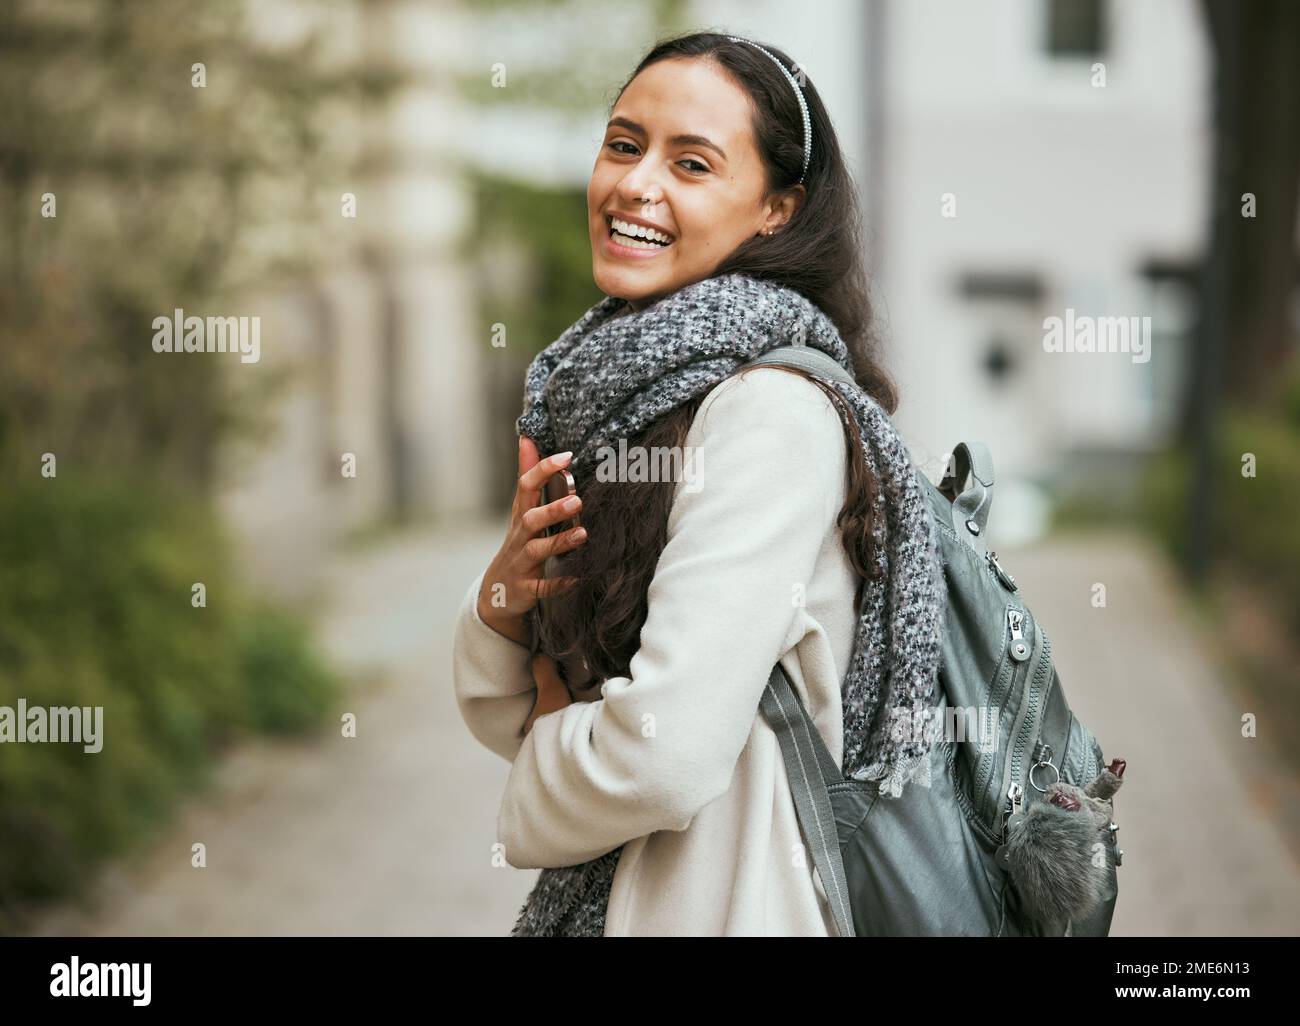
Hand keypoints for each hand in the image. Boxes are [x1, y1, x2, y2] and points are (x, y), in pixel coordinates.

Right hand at [476, 436, 588, 645]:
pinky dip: (558, 584)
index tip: (567, 456)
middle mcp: (519, 537)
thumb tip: (527, 437)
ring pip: (537, 551)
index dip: (543, 469)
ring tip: (583, 534)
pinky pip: (542, 587)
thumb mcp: (521, 509)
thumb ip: (528, 475)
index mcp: (520, 514)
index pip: (526, 486)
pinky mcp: (527, 588)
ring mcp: (521, 563)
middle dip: (551, 509)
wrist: (498, 591)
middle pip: (530, 519)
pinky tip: (577, 578)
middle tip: (577, 500)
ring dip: (559, 542)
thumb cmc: (518, 543)